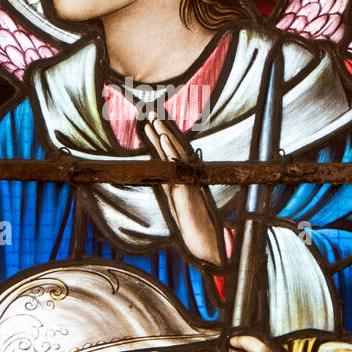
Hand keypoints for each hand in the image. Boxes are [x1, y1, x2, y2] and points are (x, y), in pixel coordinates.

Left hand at [140, 112, 224, 268]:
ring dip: (165, 135)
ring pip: (175, 154)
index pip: (169, 154)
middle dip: (161, 130)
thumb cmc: (191, 221)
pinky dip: (172, 151)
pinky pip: (178, 165)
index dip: (159, 138)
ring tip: (155, 120)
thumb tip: (165, 179)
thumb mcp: (176, 201)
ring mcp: (188, 179)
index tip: (150, 123)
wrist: (202, 238)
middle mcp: (186, 175)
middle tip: (151, 112)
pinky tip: (164, 138)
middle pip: (172, 148)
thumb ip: (171, 188)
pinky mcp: (187, 186)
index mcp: (181, 176)